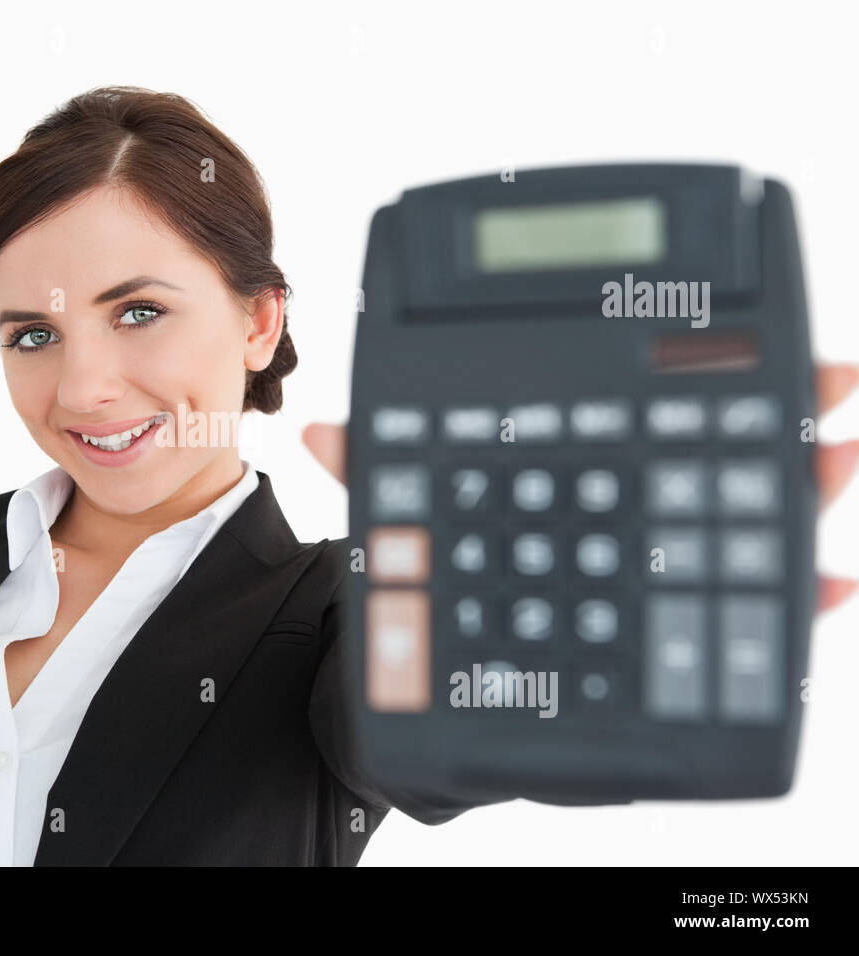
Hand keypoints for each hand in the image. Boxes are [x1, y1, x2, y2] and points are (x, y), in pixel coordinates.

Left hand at [302, 363, 858, 613]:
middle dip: (774, 409)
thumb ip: (378, 476)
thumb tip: (314, 430)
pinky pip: (741, 605)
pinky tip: (830, 582)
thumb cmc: (439, 579)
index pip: (638, 398)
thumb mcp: (408, 520)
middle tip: (826, 382)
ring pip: (741, 514)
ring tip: (842, 459)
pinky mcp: (671, 617)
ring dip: (802, 486)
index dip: (695, 362)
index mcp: (571, 456)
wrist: (451, 678)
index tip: (750, 332)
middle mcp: (626, 496)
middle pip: (712, 443)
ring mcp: (658, 556)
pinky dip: (793, 595)